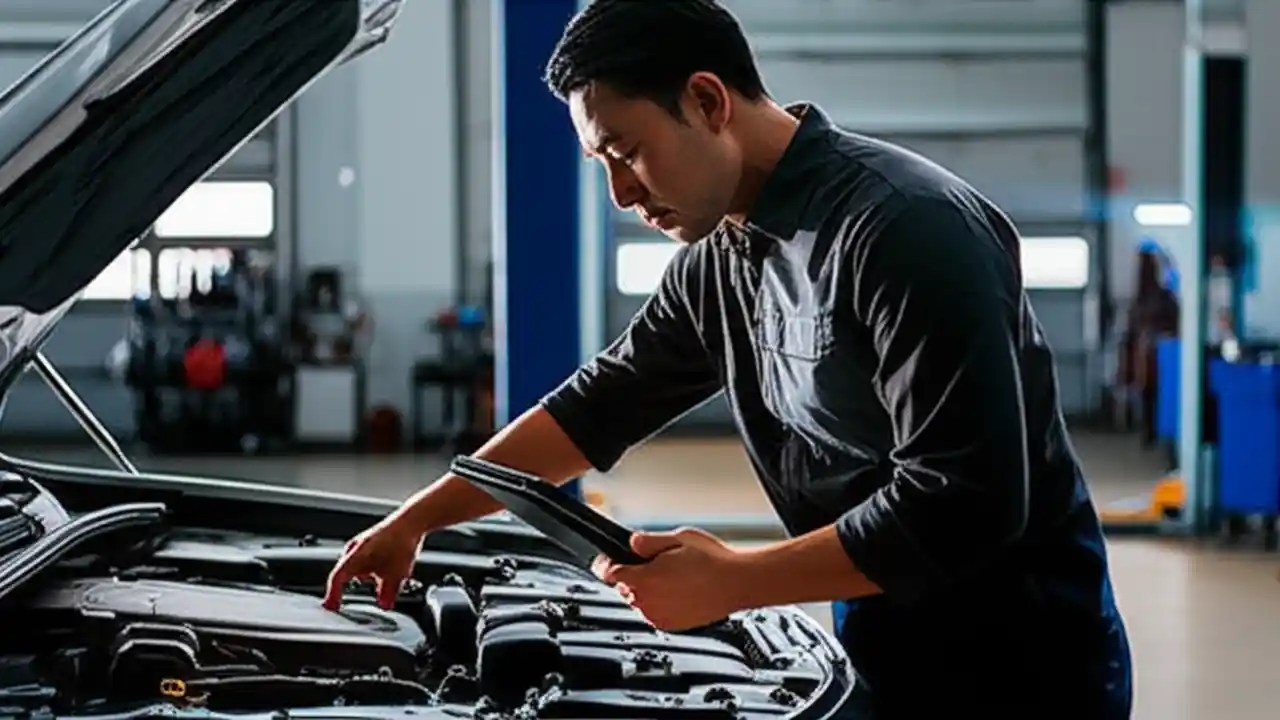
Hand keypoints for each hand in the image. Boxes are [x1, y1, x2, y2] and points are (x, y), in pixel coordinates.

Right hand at [323, 514, 423, 610]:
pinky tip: (393, 567)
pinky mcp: (371, 541)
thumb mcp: (396, 574)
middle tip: (375, 592)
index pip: (336, 578)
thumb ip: (388, 592)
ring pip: (361, 567)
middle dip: (361, 585)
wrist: (413, 520)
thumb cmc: (401, 541)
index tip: (332, 606)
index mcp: (354, 555)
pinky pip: (369, 559)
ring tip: (392, 575)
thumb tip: (384, 605)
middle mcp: (354, 548)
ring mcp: (362, 543)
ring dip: (373, 575)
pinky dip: (378, 567)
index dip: (333, 594)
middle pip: (349, 574)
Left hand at [592, 527, 748, 631]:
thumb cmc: (713, 560)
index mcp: (645, 580)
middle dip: (631, 574)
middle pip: (624, 588)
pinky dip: (659, 603)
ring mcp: (659, 616)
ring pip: (638, 601)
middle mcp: (648, 602)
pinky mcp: (671, 625)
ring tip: (672, 576)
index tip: (602, 561)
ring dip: (645, 590)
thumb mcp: (677, 538)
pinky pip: (654, 613)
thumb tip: (631, 542)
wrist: (737, 583)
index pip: (609, 574)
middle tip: (655, 562)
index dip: (603, 564)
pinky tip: (678, 590)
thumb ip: (647, 541)